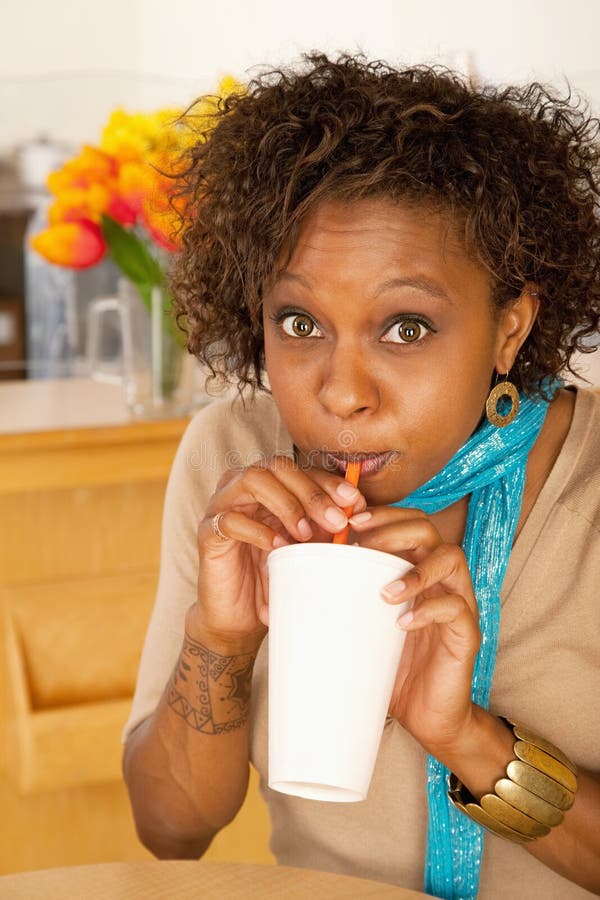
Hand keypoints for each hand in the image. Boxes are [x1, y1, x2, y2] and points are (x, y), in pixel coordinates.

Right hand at [190, 456, 366, 645]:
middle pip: (277, 466)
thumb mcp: (307, 549)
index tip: (355, 502)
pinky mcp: (208, 532)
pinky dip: (258, 531)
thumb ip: (325, 529)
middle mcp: (243, 487)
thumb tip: (358, 514)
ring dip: (286, 503)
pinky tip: (277, 547)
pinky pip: (230, 519)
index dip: (329, 481)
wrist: (240, 618)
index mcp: (269, 486)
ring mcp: (221, 506)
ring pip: (253, 479)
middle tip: (336, 521)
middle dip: (312, 491)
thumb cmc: (274, 577)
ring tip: (305, 534)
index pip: (300, 469)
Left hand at [349, 506, 480, 759]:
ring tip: (384, 590)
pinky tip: (402, 623)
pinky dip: (428, 610)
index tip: (351, 522)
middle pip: (429, 529)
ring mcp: (458, 602)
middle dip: (395, 529)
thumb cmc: (391, 668)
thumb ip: (327, 611)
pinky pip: (456, 608)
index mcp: (414, 569)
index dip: (383, 514)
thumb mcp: (358, 632)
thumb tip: (269, 606)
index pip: (406, 522)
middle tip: (364, 545)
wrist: (428, 717)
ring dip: (416, 569)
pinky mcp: (467, 633)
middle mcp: (440, 578)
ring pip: (451, 559)